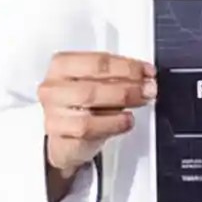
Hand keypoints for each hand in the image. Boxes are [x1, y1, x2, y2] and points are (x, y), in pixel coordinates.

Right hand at [38, 52, 155, 180]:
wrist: (63, 139)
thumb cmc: (80, 105)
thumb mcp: (94, 82)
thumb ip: (114, 76)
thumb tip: (143, 76)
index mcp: (61, 66)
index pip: (97, 62)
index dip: (127, 66)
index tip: (146, 71)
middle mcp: (53, 89)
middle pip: (93, 86)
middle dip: (128, 87)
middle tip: (149, 89)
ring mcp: (53, 114)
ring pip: (88, 110)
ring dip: (122, 105)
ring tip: (139, 104)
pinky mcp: (59, 138)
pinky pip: (88, 131)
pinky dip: (112, 124)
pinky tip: (125, 121)